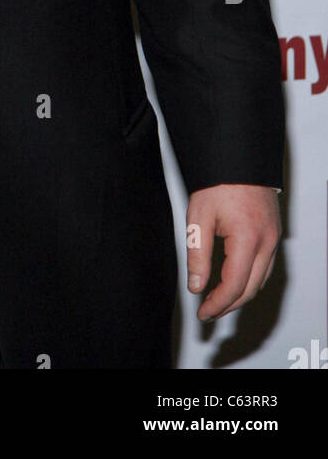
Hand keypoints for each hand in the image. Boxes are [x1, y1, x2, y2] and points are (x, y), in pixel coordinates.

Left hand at [186, 183, 280, 320]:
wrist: (239, 157)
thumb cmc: (219, 182)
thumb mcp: (199, 216)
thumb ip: (197, 254)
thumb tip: (196, 286)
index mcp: (248, 239)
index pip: (234, 285)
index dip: (217, 304)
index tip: (202, 312)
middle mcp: (267, 242)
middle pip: (250, 288)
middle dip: (229, 305)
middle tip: (208, 311)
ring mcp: (273, 238)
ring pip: (260, 280)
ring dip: (241, 294)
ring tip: (218, 301)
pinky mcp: (273, 233)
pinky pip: (265, 266)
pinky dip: (250, 280)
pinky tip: (234, 281)